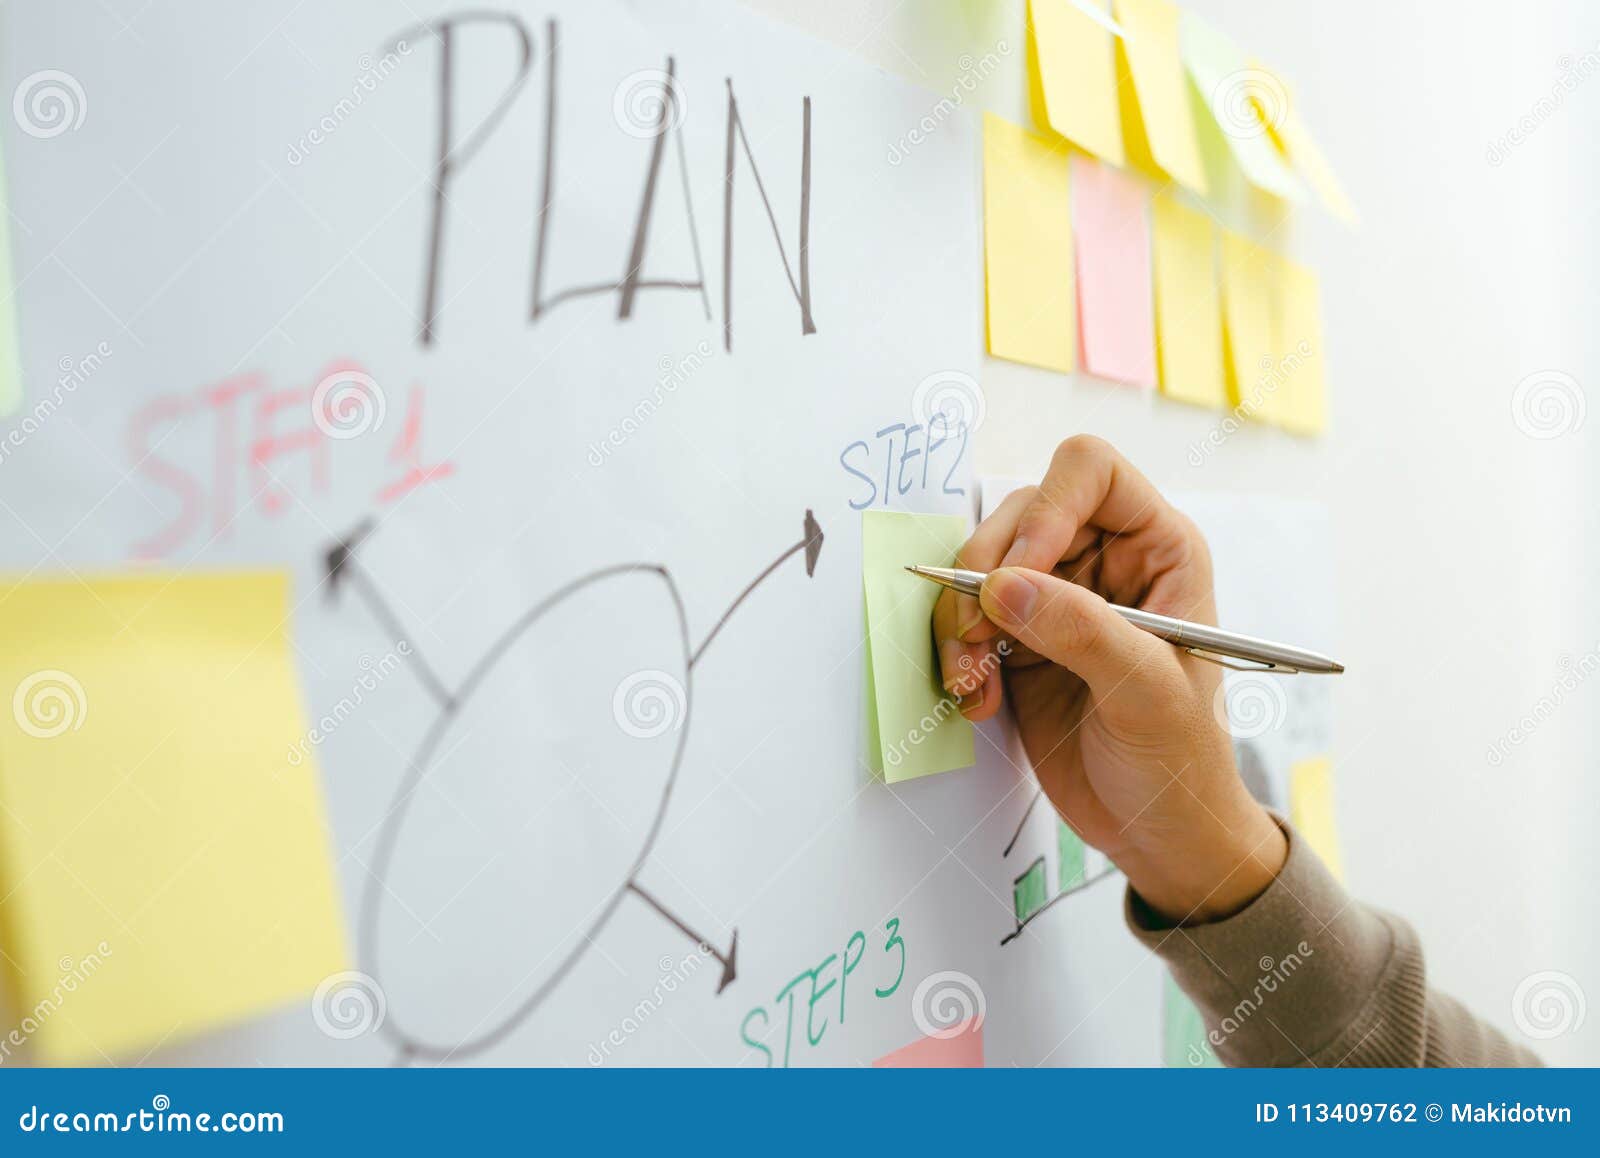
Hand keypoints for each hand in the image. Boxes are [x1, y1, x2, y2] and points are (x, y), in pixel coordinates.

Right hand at [934, 437, 1285, 922]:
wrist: (1156, 834)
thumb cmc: (1181, 762)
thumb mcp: (1146, 693)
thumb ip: (1080, 631)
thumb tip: (1003, 584)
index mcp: (1158, 549)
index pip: (1091, 474)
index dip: (1048, 506)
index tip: (1021, 567)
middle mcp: (1105, 561)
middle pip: (1020, 514)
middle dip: (987, 571)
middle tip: (979, 634)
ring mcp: (1057, 600)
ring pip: (982, 566)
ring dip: (962, 620)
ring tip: (973, 680)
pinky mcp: (1019, 640)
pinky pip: (965, 618)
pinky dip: (957, 654)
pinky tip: (976, 698)